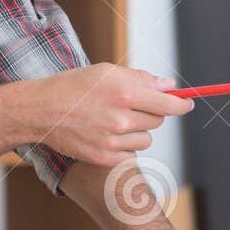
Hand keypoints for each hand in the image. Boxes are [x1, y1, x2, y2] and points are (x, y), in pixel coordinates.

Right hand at [13, 64, 193, 167]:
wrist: (41, 111)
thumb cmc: (73, 87)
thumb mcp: (106, 72)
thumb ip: (140, 79)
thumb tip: (169, 86)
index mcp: (124, 92)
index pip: (167, 104)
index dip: (182, 104)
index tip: (187, 104)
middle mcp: (120, 118)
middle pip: (158, 120)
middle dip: (152, 112)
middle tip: (133, 105)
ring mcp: (112, 140)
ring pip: (146, 138)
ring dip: (138, 130)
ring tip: (115, 120)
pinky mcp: (105, 157)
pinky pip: (131, 152)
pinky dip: (125, 144)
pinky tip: (107, 133)